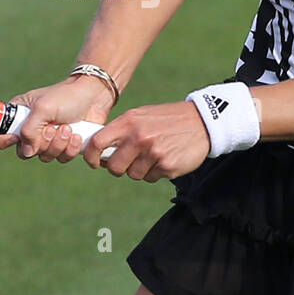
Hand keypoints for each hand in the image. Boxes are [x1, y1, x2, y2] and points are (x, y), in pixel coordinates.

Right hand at [0, 76, 114, 162]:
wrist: (94, 96)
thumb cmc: (66, 96)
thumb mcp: (43, 108)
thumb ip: (30, 130)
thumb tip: (27, 151)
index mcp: (18, 114)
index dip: (3, 139)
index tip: (17, 137)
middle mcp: (30, 128)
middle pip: (23, 152)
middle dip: (41, 143)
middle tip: (52, 129)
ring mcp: (47, 138)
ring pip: (44, 157)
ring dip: (58, 145)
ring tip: (68, 127)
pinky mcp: (63, 146)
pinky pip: (61, 159)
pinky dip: (69, 149)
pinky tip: (76, 135)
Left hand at [81, 101, 210, 181]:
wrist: (202, 121)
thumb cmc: (167, 119)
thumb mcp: (142, 116)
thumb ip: (122, 132)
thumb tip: (101, 153)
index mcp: (129, 122)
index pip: (98, 143)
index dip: (91, 156)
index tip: (94, 162)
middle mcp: (139, 138)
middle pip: (115, 168)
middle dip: (119, 168)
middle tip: (128, 162)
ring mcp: (154, 153)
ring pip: (134, 175)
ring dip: (141, 170)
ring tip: (153, 155)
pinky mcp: (167, 166)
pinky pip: (151, 178)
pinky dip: (156, 172)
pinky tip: (166, 157)